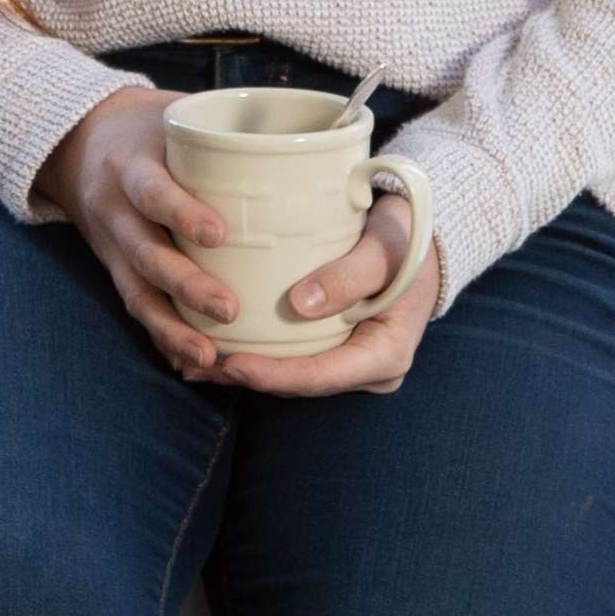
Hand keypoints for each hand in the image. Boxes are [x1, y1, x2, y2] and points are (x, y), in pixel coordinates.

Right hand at [33, 86, 240, 377]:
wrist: (77, 141)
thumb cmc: (151, 127)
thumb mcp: (178, 116)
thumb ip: (231, 134)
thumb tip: (318, 139)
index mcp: (130, 166)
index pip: (150, 191)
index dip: (180, 212)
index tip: (218, 234)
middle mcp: (114, 210)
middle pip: (145, 255)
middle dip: (186, 286)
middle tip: (230, 309)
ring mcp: (111, 246)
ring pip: (137, 293)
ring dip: (173, 328)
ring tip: (211, 356)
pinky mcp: (115, 270)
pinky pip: (137, 308)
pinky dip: (163, 337)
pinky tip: (193, 362)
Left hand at [206, 186, 441, 399]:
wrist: (424, 233)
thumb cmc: (409, 237)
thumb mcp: (387, 249)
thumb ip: (350, 275)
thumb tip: (301, 304)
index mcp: (386, 355)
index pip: (321, 375)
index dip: (274, 375)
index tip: (232, 363)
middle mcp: (367, 369)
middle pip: (299, 382)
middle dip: (247, 377)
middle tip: (194, 362)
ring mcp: (351, 362)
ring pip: (291, 375)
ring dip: (242, 370)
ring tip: (189, 359)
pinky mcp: (335, 347)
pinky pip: (292, 358)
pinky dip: (255, 353)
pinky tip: (212, 345)